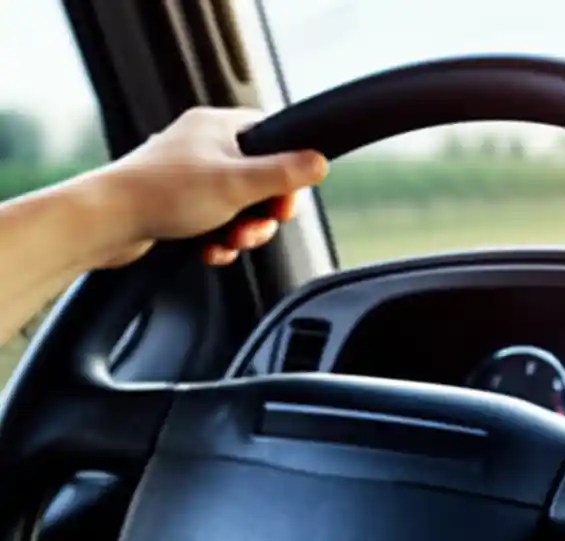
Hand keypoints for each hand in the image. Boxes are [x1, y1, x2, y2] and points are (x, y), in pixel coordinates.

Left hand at [91, 107, 327, 267]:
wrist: (104, 223)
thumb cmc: (164, 194)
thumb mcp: (239, 184)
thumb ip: (286, 174)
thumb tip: (321, 163)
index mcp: (217, 126)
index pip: (273, 135)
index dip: (289, 168)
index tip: (287, 197)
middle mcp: (202, 145)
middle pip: (260, 178)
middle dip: (263, 212)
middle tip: (257, 226)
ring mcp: (187, 176)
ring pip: (238, 205)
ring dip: (242, 230)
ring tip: (230, 242)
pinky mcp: (174, 204)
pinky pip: (214, 221)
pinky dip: (218, 239)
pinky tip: (210, 250)